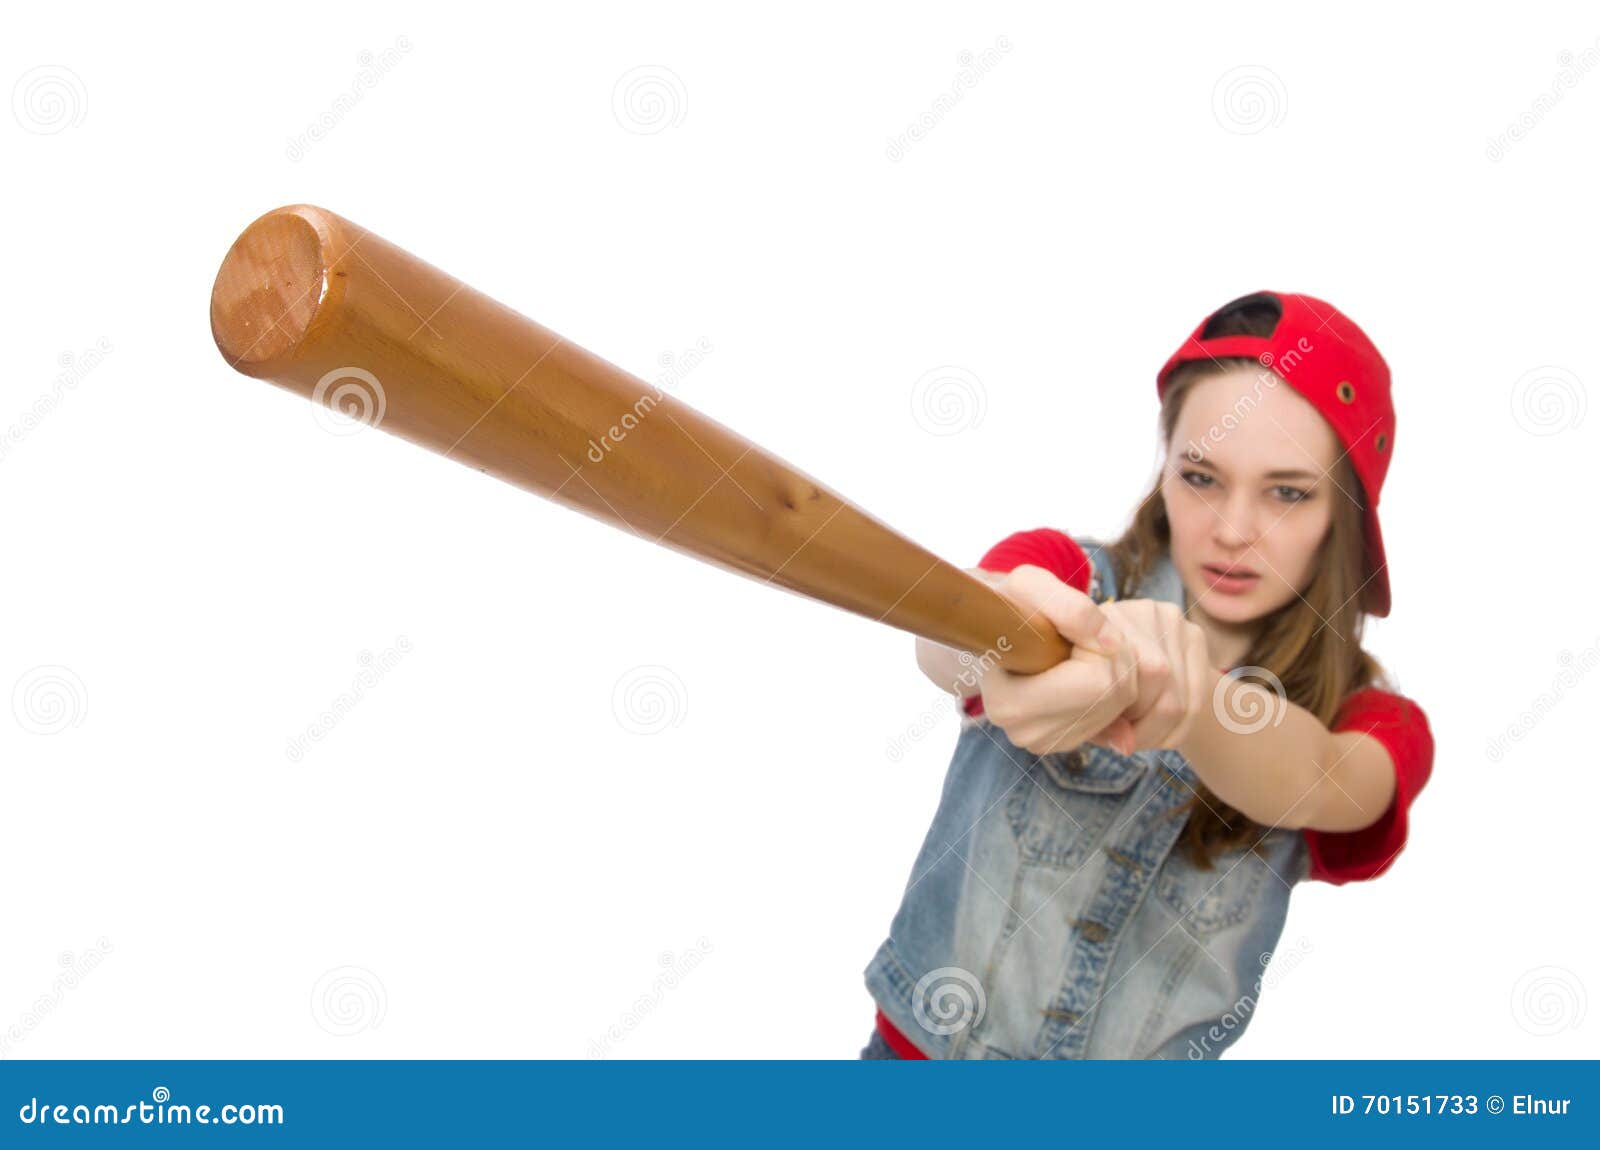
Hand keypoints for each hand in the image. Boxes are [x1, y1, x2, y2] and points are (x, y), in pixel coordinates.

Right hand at [975, 565, 1141, 756]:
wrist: (991, 631)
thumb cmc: (1009, 606)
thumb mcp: (1029, 586)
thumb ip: (1071, 607)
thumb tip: (1112, 645)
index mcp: (1009, 705)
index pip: (1097, 682)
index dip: (1098, 646)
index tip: (1071, 631)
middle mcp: (1025, 734)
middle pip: (1114, 696)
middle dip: (1112, 659)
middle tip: (1079, 639)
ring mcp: (1045, 743)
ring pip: (1121, 707)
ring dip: (1113, 671)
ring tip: (1076, 653)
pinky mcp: (1063, 742)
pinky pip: (1118, 716)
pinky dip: (1111, 690)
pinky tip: (1080, 674)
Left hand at [1094, 598, 1212, 751]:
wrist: (1131, 666)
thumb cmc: (1096, 692)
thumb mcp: (1087, 706)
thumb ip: (1099, 725)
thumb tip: (1126, 747)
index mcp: (1093, 621)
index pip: (1121, 672)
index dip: (1119, 712)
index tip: (1112, 730)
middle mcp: (1134, 610)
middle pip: (1157, 676)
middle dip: (1144, 722)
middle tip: (1130, 737)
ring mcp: (1168, 618)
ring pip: (1179, 695)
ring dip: (1163, 730)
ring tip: (1145, 738)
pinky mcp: (1193, 633)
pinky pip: (1197, 696)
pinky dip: (1182, 727)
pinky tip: (1165, 734)